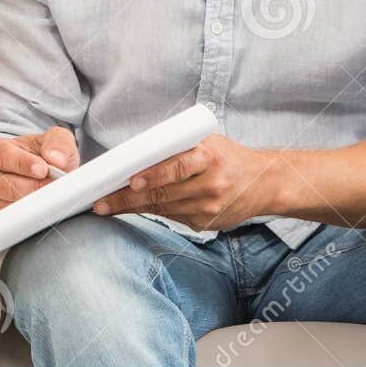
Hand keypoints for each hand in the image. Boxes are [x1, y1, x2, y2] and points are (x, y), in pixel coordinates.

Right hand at [0, 127, 79, 214]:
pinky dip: (33, 215)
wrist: (36, 171)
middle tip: (55, 186)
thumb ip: (57, 143)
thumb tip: (56, 159)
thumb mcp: (53, 139)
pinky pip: (15, 220)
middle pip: (8, 186)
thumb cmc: (40, 154)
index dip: (24, 164)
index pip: (5, 157)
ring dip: (35, 203)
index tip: (42, 169)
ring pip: (12, 206)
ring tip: (51, 195)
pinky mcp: (0, 215)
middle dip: (35, 187)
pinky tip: (44, 207)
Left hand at [92, 134, 273, 230]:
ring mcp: (209, 207)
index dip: (153, 175)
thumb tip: (137, 156)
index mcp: (210, 158)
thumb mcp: (207, 142)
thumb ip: (177, 148)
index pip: (177, 167)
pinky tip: (136, 208)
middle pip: (164, 193)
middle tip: (101, 202)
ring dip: (134, 208)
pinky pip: (172, 217)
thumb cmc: (228, 157)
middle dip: (127, 199)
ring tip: (109, 206)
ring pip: (164, 209)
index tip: (130, 181)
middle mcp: (211, 184)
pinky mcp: (206, 223)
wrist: (264, 183)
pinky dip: (154, 211)